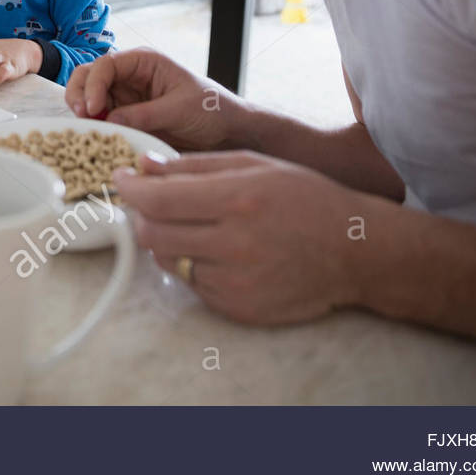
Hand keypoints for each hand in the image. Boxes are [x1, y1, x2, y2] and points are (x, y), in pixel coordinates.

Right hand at [64, 47, 240, 151]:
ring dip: (82, 111)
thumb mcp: (179, 110)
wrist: (226, 131)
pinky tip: (95, 137)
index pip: (106, 65)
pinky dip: (93, 127)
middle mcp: (129, 76)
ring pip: (88, 97)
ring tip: (86, 129)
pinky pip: (100, 119)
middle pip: (88, 76)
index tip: (92, 108)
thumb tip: (110, 120)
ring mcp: (124, 97)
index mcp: (143, 62)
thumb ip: (144, 114)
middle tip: (81, 116)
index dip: (93, 84)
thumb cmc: (210, 109)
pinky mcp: (124, 118)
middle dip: (79, 93)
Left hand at [115, 151, 367, 324]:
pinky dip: (193, 266)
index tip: (120, 180)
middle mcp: (234, 244)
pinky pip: (192, 285)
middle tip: (148, 205)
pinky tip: (219, 252)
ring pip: (167, 262)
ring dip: (166, 242)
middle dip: (141, 217)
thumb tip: (143, 166)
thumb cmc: (305, 199)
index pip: (158, 200)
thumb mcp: (254, 166)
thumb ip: (194, 166)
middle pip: (152, 235)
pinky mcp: (238, 308)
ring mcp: (236, 282)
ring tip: (192, 226)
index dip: (129, 190)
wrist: (355, 252)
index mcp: (238, 200)